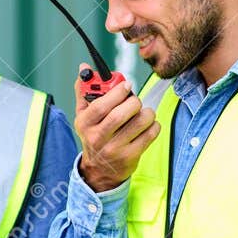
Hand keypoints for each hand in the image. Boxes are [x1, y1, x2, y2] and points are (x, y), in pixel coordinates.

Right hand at [73, 65, 159, 192]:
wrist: (99, 170)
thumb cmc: (94, 136)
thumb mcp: (84, 116)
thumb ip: (84, 91)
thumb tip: (84, 67)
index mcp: (85, 123)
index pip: (101, 105)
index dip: (117, 92)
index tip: (127, 85)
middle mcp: (98, 137)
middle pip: (121, 114)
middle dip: (134, 102)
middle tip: (135, 101)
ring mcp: (115, 149)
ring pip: (139, 122)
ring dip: (147, 113)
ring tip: (143, 113)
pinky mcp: (130, 157)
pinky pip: (150, 134)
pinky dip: (154, 125)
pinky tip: (148, 125)